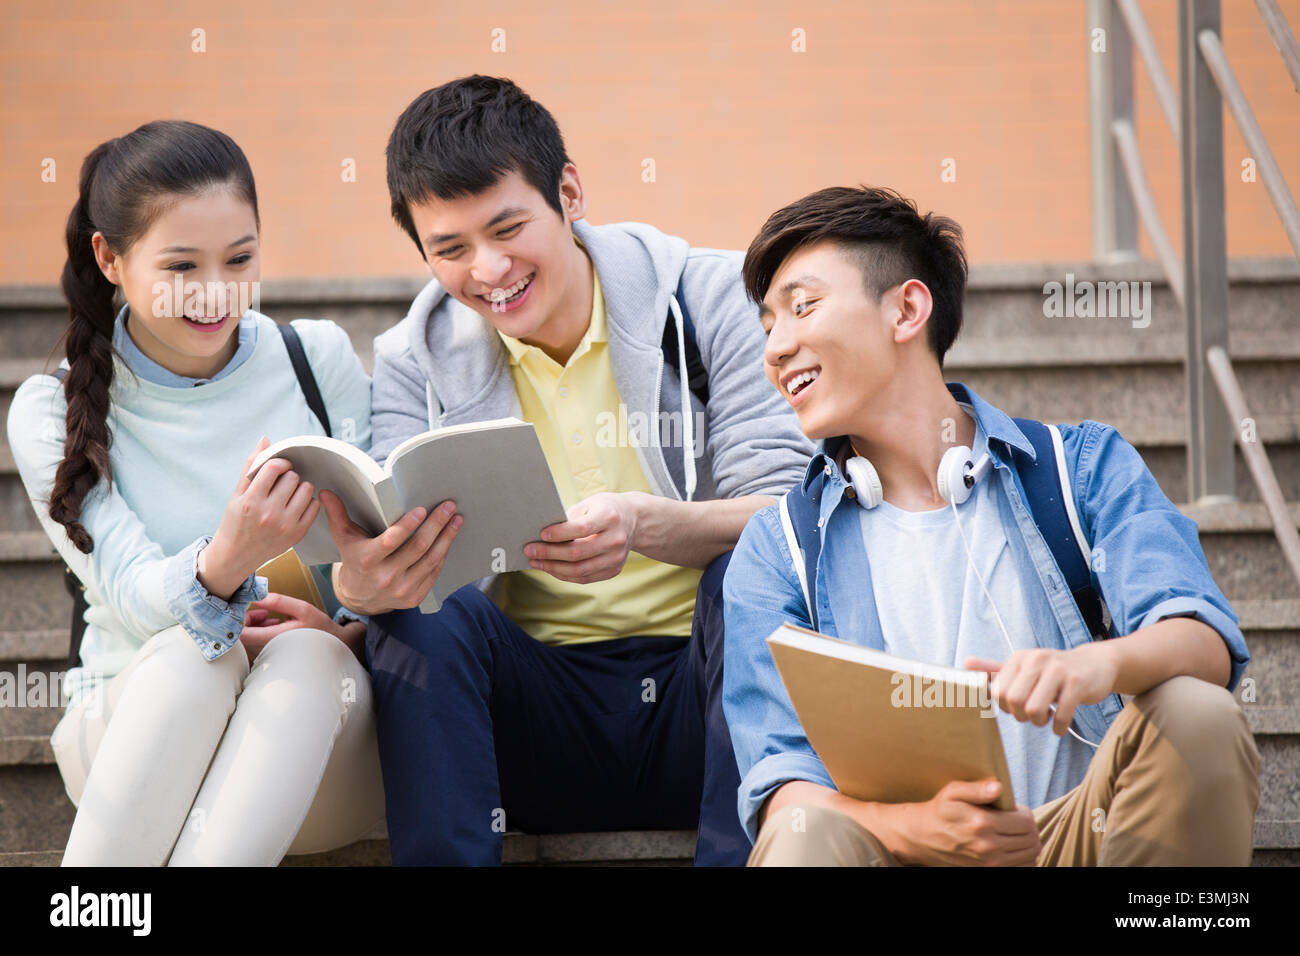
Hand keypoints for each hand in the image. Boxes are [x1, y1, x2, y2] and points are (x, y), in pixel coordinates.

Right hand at [201, 437, 318, 598]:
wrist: (236, 556)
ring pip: (306, 489)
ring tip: (289, 494)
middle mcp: (268, 514)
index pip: (273, 468)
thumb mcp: (237, 495)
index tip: (279, 467)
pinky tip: (296, 505)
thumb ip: (251, 466)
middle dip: (288, 476)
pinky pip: (314, 506)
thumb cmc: (236, 522)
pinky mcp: (297, 534)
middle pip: (292, 478)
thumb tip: (265, 440)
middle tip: (281, 484)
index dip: (279, 462)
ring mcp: (285, 525)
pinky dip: (308, 502)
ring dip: (300, 487)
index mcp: (250, 502)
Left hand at [240, 591, 364, 663]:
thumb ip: (278, 601)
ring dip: (254, 624)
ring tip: (269, 615)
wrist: (333, 646)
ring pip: (248, 639)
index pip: (240, 634)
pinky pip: (255, 643)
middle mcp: (267, 650)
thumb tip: (256, 596)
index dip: (237, 618)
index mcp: (274, 638)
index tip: (246, 607)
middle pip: (241, 636)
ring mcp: (268, 654)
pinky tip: (273, 623)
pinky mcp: (271, 655)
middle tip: (262, 609)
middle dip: (247, 619)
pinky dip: (259, 631)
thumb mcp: (302, 609)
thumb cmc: (319, 628)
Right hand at [321, 491, 462, 615]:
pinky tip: (448, 539)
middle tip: (449, 506)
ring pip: (431, 560)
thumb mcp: (344, 538)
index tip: (421, 510)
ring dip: (447, 538)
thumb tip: (325, 492)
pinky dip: (443, 554)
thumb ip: (337, 514)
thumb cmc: (354, 560)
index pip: (391, 541)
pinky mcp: (414, 598)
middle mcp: (385, 577)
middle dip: (436, 525)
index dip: (407, 525)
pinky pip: (433, 573)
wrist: (359, 597)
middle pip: (417, 548)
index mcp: (367, 560)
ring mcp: (401, 590)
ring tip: (456, 520)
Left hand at [524, 492, 638, 582]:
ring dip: (553, 568)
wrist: (634, 520)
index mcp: (610, 517)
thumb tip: (542, 535)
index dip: (560, 534)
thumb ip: (569, 517)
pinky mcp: (614, 570)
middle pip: (578, 553)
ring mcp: (616, 558)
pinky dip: (565, 575)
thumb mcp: (590, 504)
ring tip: (536, 562)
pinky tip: (551, 568)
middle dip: (550, 554)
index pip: (582, 529)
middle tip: (529, 551)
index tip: (541, 535)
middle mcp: (616, 539)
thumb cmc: (605, 509)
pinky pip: (585, 577)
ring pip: (580, 570)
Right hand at [894, 779, 1040, 865]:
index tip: (1014, 809)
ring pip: (1030, 855)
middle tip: (1017, 820)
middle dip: (1029, 828)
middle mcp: (988, 847)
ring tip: (1016, 833)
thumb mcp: (952, 792)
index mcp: (982, 823)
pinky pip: (1022, 868)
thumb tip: (999, 788)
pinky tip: (1013, 848)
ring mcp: (989, 864)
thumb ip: (976, 789)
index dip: (1024, 813)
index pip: (1026, 821)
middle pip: (1031, 839)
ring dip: (1029, 843)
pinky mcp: (988, 872)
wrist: (921, 838)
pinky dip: (1024, 858)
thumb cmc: (939, 811)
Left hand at [966, 643, 1117, 736]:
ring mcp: (1058, 671)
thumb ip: (995, 669)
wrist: (1096, 664)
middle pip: (1014, 701)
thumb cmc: (1053, 671)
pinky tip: (1060, 727)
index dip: (1004, 707)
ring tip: (1046, 719)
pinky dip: (1058, 728)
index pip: (998, 691)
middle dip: (1021, 716)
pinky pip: (1061, 715)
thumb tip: (965, 663)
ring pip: (1034, 709)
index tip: (1016, 708)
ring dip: (1039, 723)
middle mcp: (1037, 660)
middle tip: (1032, 715)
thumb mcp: (1024, 666)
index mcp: (1020, 658)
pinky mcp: (1077, 683)